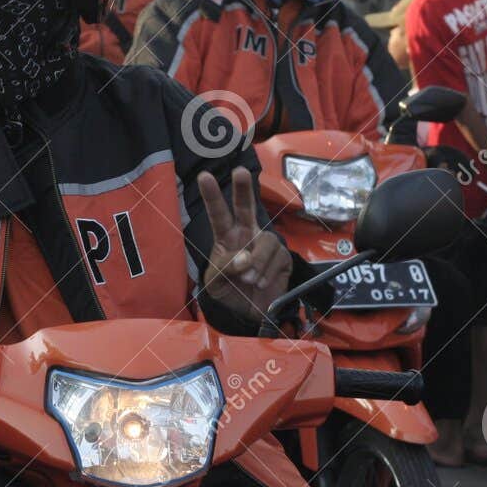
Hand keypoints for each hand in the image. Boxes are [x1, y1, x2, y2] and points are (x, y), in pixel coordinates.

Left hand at [199, 167, 291, 322]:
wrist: (248, 314)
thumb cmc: (228, 292)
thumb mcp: (216, 282)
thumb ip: (225, 267)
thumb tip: (245, 258)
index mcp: (226, 237)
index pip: (218, 214)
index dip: (212, 196)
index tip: (204, 177)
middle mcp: (246, 235)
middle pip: (245, 208)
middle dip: (243, 189)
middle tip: (240, 172)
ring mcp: (265, 244)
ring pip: (265, 241)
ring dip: (257, 262)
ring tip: (249, 281)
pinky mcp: (282, 257)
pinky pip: (277, 258)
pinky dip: (267, 273)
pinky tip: (261, 284)